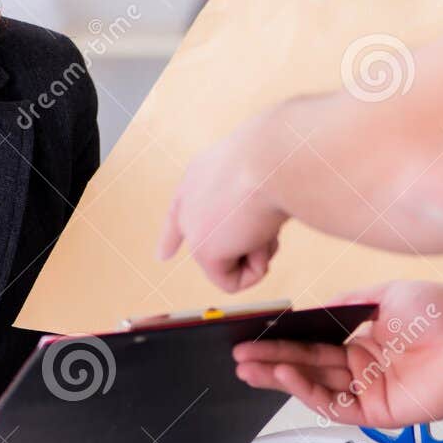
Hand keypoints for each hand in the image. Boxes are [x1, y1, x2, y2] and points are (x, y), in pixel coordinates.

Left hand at [157, 117, 288, 291]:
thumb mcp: (266, 177)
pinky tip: (260, 236)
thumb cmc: (280, 160)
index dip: (173, 236)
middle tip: (268, 215)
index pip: (182, 210)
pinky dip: (257, 268)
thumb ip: (254, 202)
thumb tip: (269, 228)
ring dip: (261, 248)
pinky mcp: (202, 249)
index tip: (163, 255)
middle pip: (217, 244)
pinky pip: (234, 283)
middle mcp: (191, 197)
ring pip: (233, 261)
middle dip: (254, 243)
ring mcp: (192, 224)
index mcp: (203, 174)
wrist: (273, 159)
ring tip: (264, 216)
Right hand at [232, 281, 442, 426]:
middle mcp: (366, 369)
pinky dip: (309, 392)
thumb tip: (316, 309)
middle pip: (308, 368)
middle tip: (239, 358)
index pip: (314, 345)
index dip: (284, 342)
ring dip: (281, 378)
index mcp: (366, 343)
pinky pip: (336, 407)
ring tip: (252, 368)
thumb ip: (347, 305)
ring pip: (316, 389)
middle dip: (271, 362)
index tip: (258, 337)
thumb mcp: (385, 295)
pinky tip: (288, 375)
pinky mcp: (380, 412)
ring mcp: (371, 391)